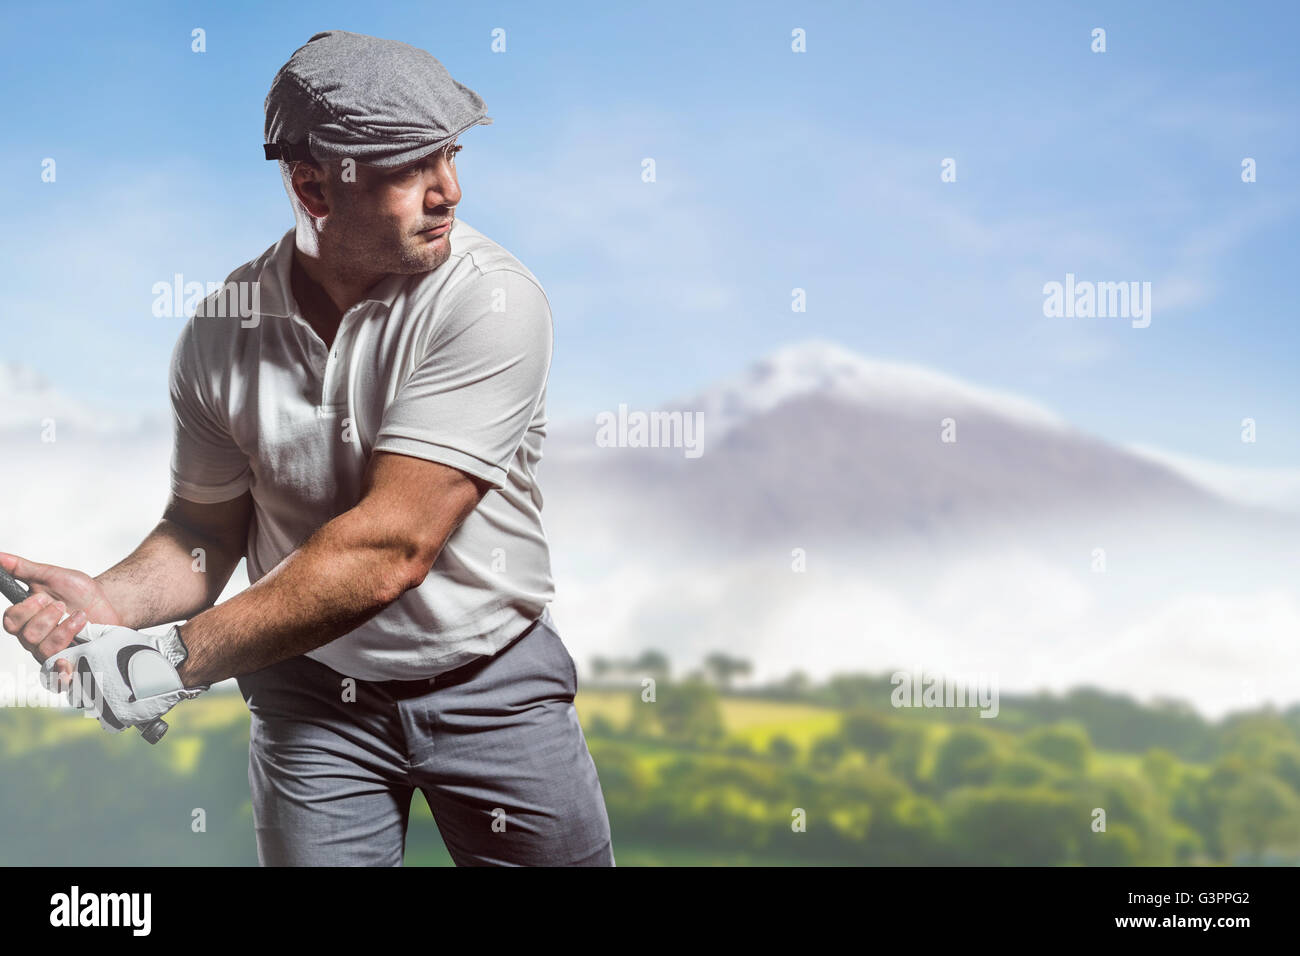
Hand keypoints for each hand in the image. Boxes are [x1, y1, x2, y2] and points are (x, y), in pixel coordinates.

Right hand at [0, 552, 122, 663]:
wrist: (110, 604)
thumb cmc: (79, 592)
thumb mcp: (53, 576)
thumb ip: (24, 569)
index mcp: (26, 619)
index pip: (10, 621)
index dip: (26, 610)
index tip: (43, 597)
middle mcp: (33, 639)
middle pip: (27, 636)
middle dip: (47, 618)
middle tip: (62, 605)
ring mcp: (50, 653)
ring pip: (44, 649)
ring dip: (64, 630)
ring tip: (80, 616)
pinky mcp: (69, 662)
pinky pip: (58, 676)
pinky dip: (61, 671)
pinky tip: (69, 658)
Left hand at [42, 622, 208, 733]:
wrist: (172, 664)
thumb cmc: (142, 646)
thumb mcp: (114, 633)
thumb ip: (89, 633)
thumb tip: (72, 631)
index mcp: (84, 658)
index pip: (50, 669)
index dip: (59, 668)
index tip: (70, 668)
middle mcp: (87, 680)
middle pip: (69, 688)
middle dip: (81, 684)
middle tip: (106, 677)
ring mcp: (99, 701)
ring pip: (85, 705)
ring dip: (96, 699)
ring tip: (118, 688)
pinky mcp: (113, 716)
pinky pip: (103, 719)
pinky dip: (112, 714)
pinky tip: (124, 702)